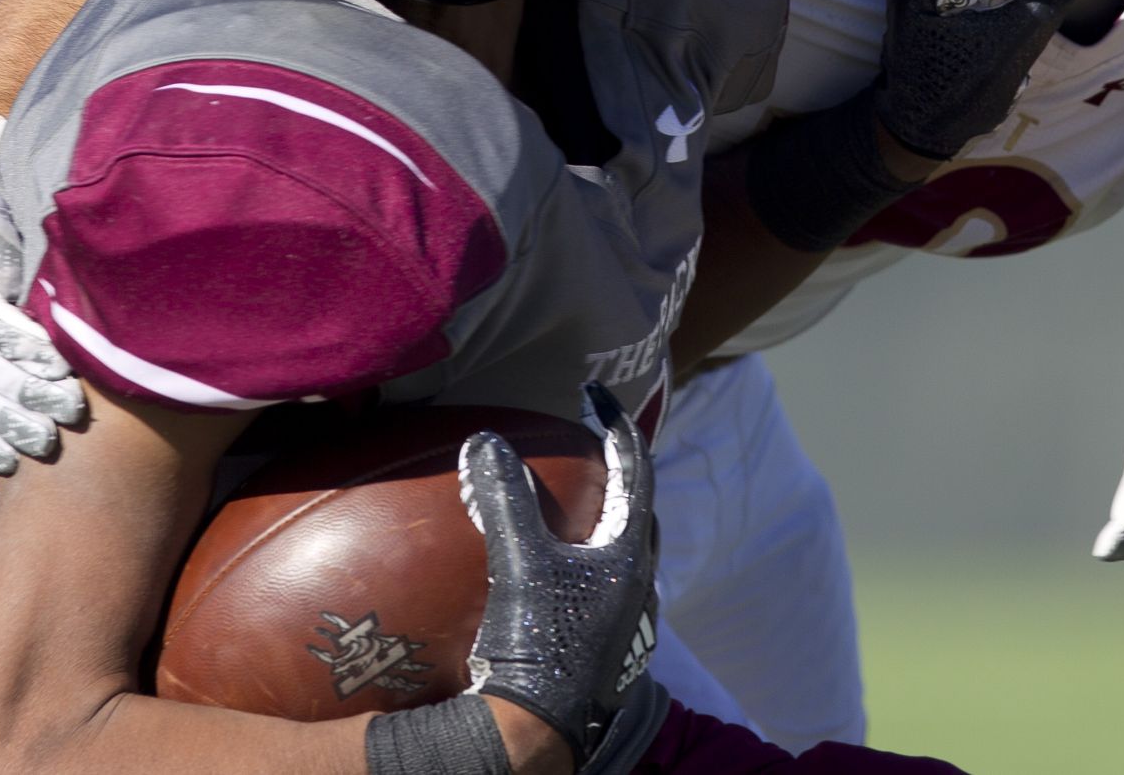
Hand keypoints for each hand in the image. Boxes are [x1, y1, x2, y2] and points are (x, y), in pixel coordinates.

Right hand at [460, 384, 665, 769]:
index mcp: (630, 555)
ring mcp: (625, 616)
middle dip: (620, 475)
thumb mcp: (519, 562)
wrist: (537, 727)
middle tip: (590, 449)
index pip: (637, 470)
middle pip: (638, 511)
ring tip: (569, 504)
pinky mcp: (605, 642)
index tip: (595, 396)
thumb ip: (504, 499)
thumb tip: (484, 441)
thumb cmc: (539, 644)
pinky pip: (602, 583)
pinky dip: (583, 559)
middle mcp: (638, 583)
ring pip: (624, 551)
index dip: (618, 427)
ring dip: (602, 520)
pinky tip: (551, 567)